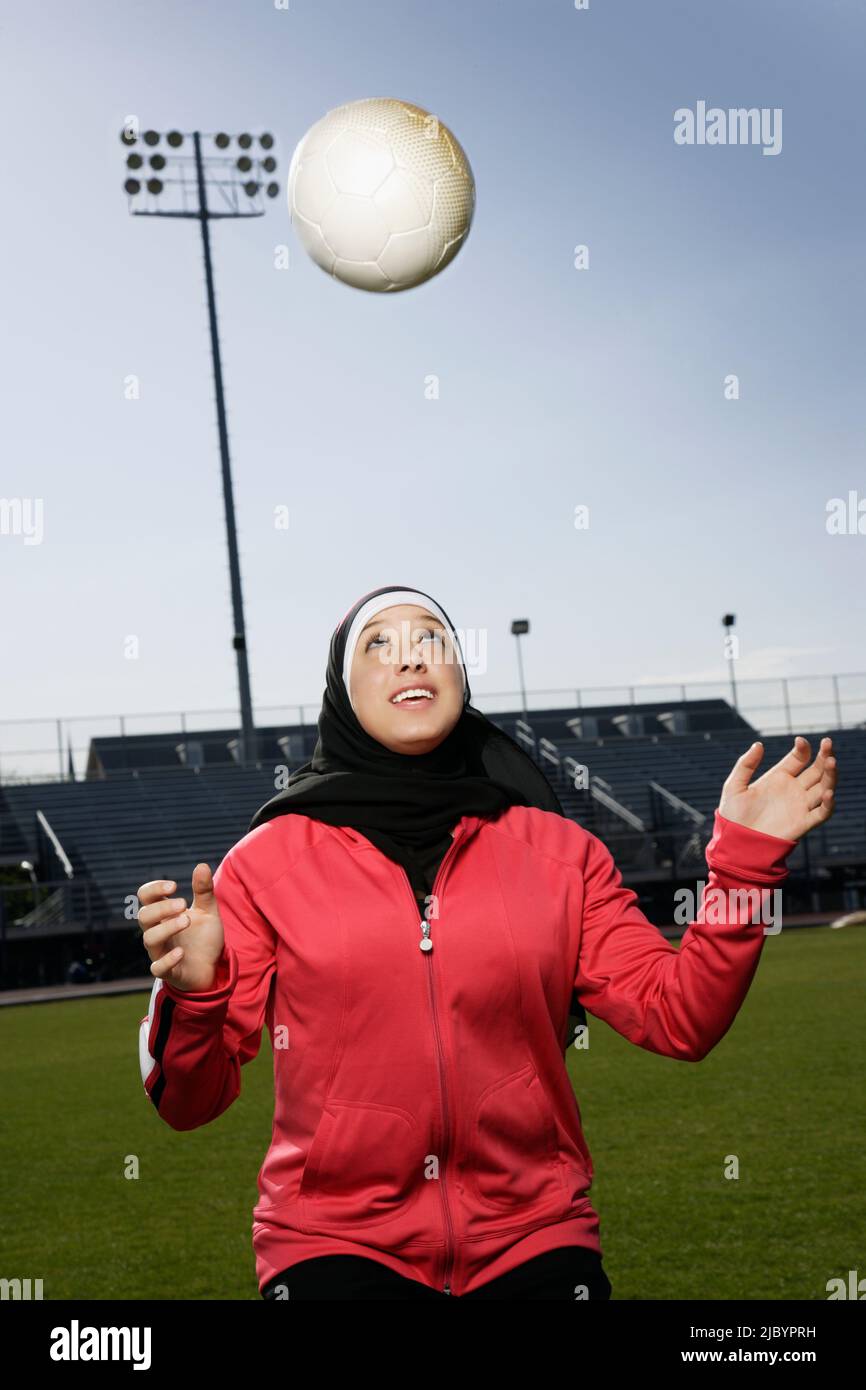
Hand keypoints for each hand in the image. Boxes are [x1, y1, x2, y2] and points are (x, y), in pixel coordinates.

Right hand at [137, 863, 225, 991]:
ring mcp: (160, 951)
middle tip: (183, 904)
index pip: (145, 896)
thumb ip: (204, 891)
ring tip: (186, 920)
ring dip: (167, 928)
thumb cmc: (203, 937)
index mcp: (163, 914)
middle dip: (161, 908)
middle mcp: (157, 931)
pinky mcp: (168, 971)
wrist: (212, 967)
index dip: (154, 888)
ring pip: (149, 939)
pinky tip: (181, 951)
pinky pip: (157, 968)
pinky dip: (167, 959)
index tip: (174, 886)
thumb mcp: (208, 911)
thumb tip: (201, 865)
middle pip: (143, 916)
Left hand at [718, 736, 836, 842]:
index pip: (798, 758)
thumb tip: (759, 744)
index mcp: (778, 777)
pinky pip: (822, 812)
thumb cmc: (733, 816)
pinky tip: (828, 792)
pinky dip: (829, 803)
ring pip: (824, 787)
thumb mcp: (734, 786)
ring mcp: (800, 805)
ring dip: (830, 774)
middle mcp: (793, 789)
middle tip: (828, 743)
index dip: (803, 748)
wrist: (736, 843)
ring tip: (831, 761)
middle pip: (816, 770)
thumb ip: (745, 765)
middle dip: (824, 756)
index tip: (800, 741)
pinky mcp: (803, 823)